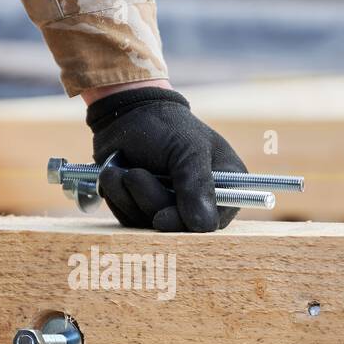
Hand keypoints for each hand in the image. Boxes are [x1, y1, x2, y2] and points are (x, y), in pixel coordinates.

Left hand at [85, 86, 247, 232]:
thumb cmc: (166, 126)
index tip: (161, 217)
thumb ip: (197, 186)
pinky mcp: (143, 211)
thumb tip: (203, 226)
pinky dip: (118, 198)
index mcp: (226, 185)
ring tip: (124, 169)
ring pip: (148, 225)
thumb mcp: (188, 149)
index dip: (184, 223)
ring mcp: (170, 209)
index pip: (212, 222)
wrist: (125, 115)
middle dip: (149, 201)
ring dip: (129, 197)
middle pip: (177, 227)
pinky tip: (117, 176)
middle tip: (134, 174)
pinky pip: (129, 221)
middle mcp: (201, 202)